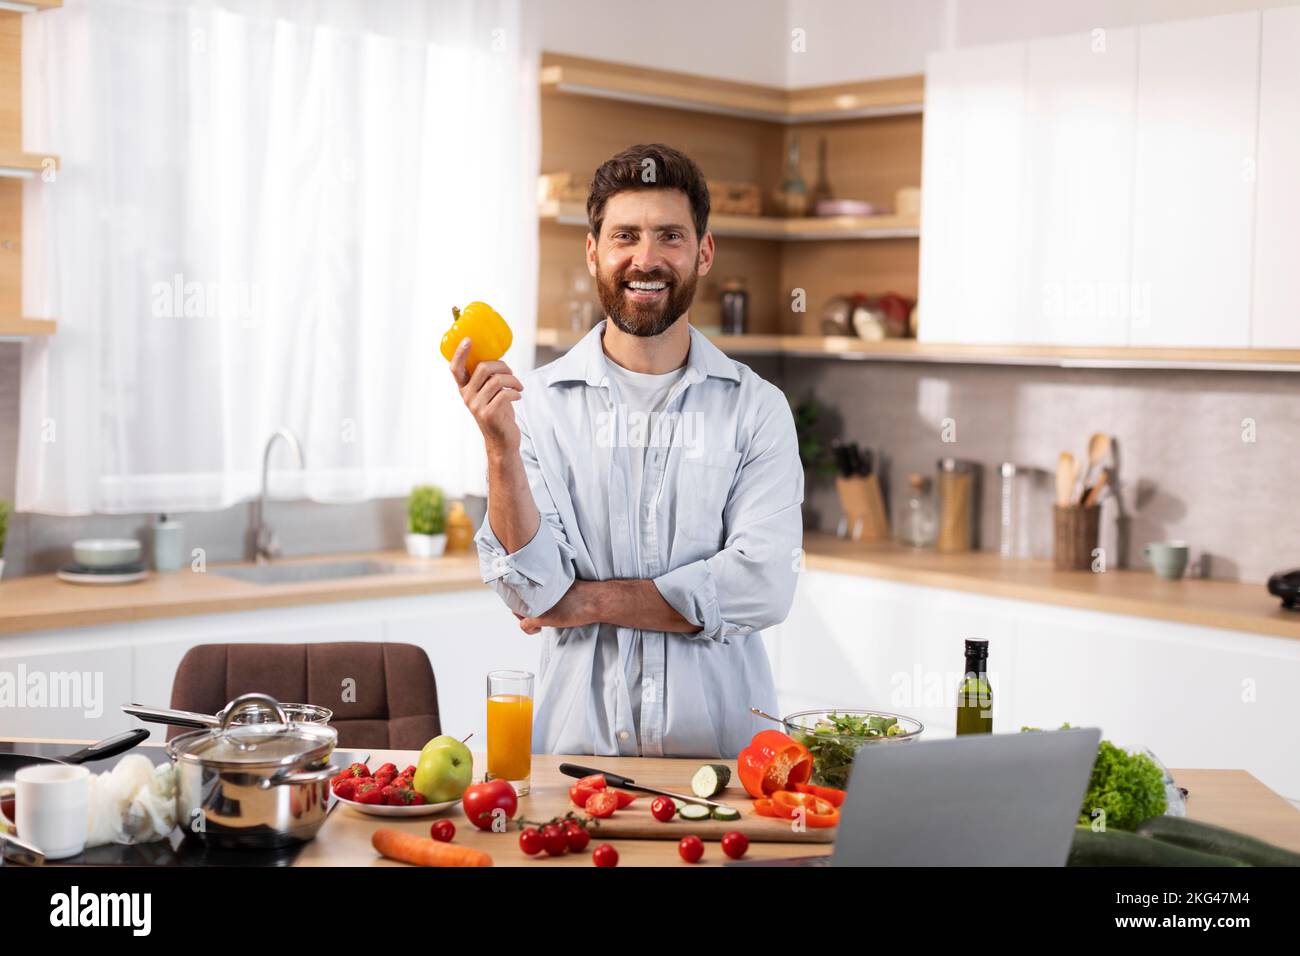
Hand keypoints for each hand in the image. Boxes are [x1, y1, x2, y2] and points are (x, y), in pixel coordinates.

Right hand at [450, 338, 523, 452]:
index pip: (455, 368)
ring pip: (496, 380)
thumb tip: (497, 360)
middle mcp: (467, 396)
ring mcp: (476, 406)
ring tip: (518, 385)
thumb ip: (487, 379)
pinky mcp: (489, 414)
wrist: (502, 441)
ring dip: (512, 379)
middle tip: (511, 372)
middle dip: (502, 365)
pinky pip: (504, 393)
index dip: (460, 353)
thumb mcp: (488, 394)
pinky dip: (515, 391)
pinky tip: (518, 395)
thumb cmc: (498, 413)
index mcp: (464, 389)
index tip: (469, 339)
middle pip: (483, 368)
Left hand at [516, 581, 597, 633]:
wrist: (593, 600)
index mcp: (542, 581)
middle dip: (524, 606)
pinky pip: (524, 626)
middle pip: (518, 599)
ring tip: (538, 616)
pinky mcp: (540, 618)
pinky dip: (530, 629)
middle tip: (533, 609)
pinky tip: (538, 628)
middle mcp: (536, 591)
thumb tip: (544, 590)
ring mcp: (537, 605)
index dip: (523, 595)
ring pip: (519, 612)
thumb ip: (550, 585)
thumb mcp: (563, 583)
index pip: (521, 587)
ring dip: (527, 616)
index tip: (529, 600)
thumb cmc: (583, 593)